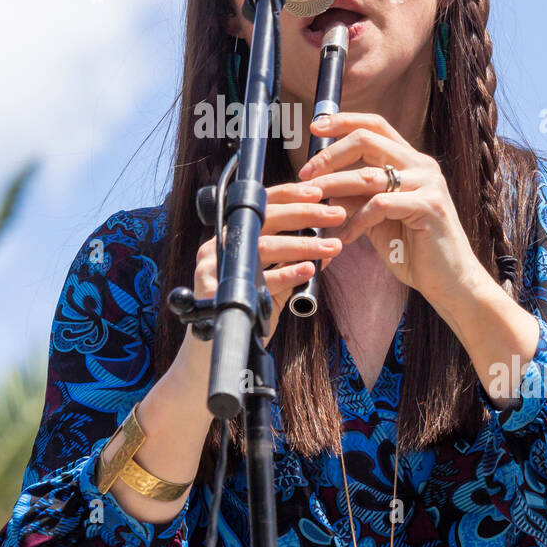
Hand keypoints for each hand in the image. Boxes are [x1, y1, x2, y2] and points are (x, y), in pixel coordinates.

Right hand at [191, 181, 344, 342]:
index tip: (320, 194)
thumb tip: (328, 243)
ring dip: (303, 245)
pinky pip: (258, 280)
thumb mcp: (273, 280)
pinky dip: (287, 274)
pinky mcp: (215, 292)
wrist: (210, 352)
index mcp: (231, 234)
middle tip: (336, 215)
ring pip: (264, 247)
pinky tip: (308, 269)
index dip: (290, 195)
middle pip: (266, 220)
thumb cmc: (246, 311)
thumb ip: (293, 261)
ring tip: (331, 247)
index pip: (261, 204)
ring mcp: (214, 266)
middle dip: (305, 215)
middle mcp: (220, 244)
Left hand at [297, 112, 488, 312]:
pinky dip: (356, 220)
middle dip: (330, 155)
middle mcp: (421, 165)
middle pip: (367, 140)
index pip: (375, 125)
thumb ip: (355, 197)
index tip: (315, 128)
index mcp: (411, 161)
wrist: (450, 281)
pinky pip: (380, 205)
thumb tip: (320, 185)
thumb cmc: (412, 248)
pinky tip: (345, 237)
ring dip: (334, 187)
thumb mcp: (376, 217)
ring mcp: (428, 183)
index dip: (343, 122)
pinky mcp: (429, 206)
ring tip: (312, 201)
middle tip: (305, 174)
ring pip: (368, 175)